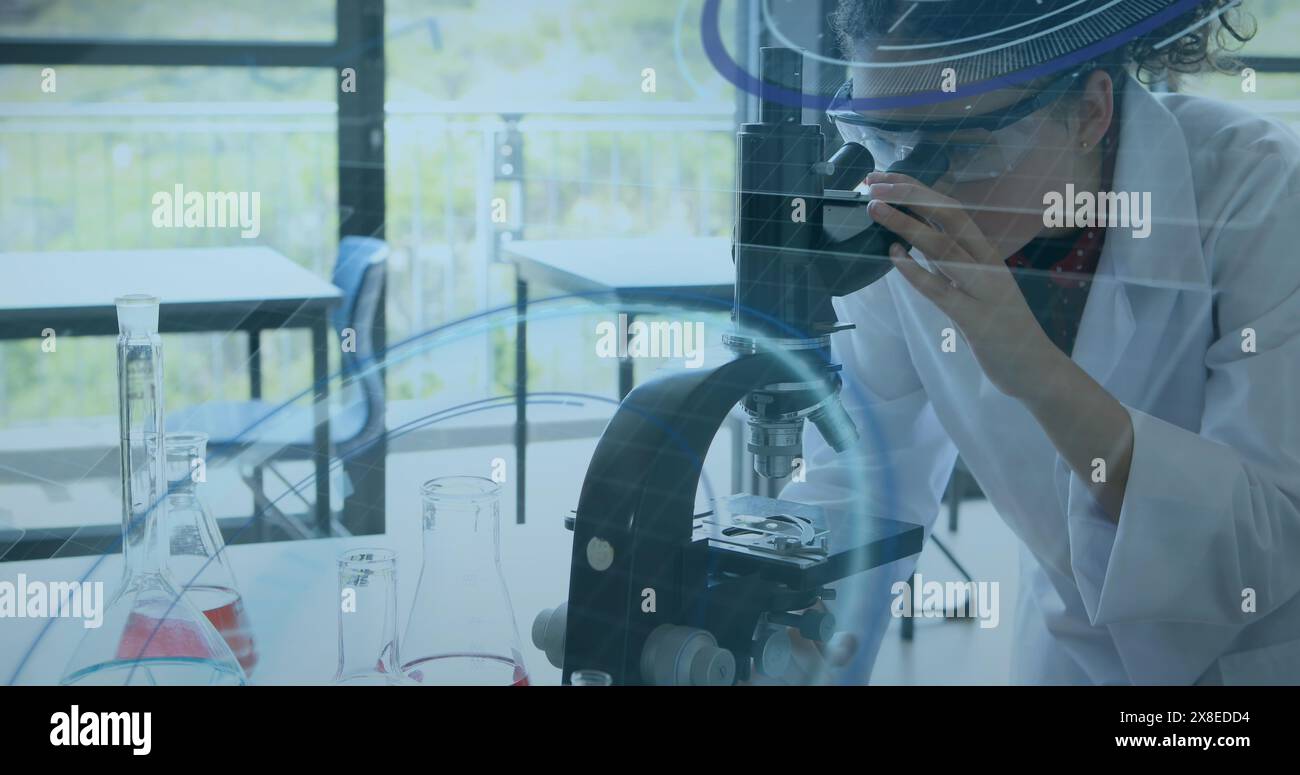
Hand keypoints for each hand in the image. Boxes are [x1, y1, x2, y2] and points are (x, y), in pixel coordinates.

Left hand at [864, 171, 1064, 401]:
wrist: (1034, 369)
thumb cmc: (1000, 327)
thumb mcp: (973, 285)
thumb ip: (949, 262)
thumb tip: (912, 236)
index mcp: (986, 254)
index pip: (950, 210)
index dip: (917, 190)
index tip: (884, 178)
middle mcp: (987, 264)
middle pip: (948, 217)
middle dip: (910, 195)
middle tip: (873, 183)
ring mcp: (983, 290)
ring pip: (943, 247)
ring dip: (906, 224)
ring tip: (876, 209)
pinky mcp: (975, 319)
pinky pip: (941, 290)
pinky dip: (915, 271)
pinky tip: (894, 255)